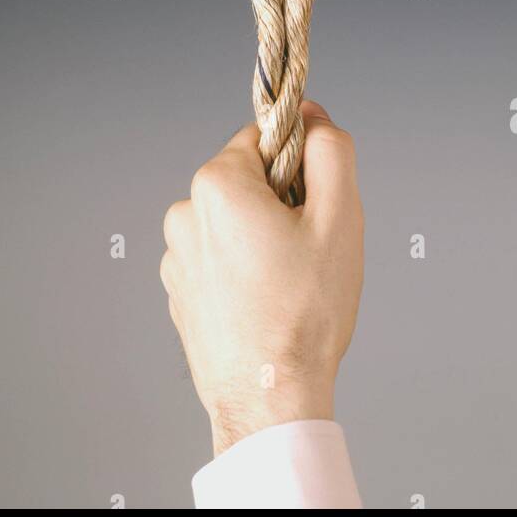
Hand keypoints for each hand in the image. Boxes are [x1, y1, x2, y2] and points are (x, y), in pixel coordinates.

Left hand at [161, 101, 362, 455]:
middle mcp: (184, 215)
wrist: (271, 400)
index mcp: (216, 184)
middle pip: (247, 183)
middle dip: (281, 205)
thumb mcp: (340, 216)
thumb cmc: (305, 313)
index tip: (315, 207)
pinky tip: (266, 306)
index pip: (263, 140)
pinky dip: (242, 272)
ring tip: (288, 286)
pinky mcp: (179, 294)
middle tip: (309, 251)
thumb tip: (314, 116)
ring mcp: (176, 258)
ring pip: (233, 224)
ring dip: (260, 240)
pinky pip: (218, 261)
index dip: (299, 168)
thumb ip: (331, 150)